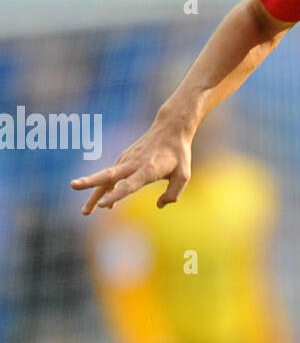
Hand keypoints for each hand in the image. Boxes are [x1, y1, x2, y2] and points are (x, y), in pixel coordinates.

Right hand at [71, 118, 191, 213]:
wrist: (170, 129)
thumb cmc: (179, 154)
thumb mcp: (183, 175)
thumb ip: (173, 193)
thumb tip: (159, 205)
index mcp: (148, 169)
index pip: (128, 186)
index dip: (115, 196)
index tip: (103, 206)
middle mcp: (133, 164)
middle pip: (108, 176)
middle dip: (90, 183)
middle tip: (73, 186)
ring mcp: (126, 161)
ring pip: (106, 177)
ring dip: (93, 193)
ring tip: (85, 212)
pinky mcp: (124, 159)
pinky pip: (112, 177)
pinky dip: (106, 190)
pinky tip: (105, 203)